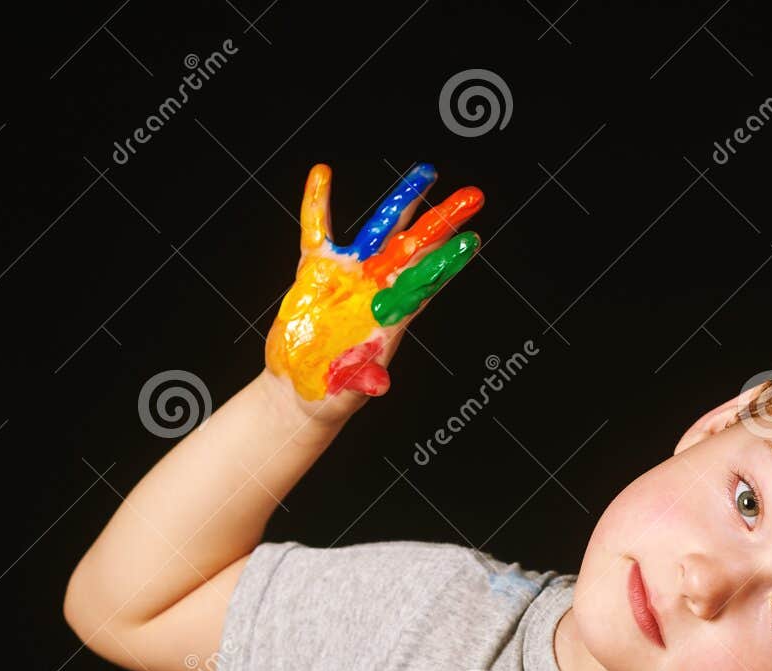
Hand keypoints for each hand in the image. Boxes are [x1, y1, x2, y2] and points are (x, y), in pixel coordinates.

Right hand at [264, 162, 482, 412]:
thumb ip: (363, 383)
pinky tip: (322, 173)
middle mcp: (376, 292)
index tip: (473, 240)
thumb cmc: (328, 397)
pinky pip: (316, 231)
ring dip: (402, 203)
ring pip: (380, 231)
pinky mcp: (316, 275)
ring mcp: (349, 279)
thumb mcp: (347, 394)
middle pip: (415, 248)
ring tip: (426, 173)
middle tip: (472, 195)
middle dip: (442, 221)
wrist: (298, 391)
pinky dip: (317, 203)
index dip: (446, 262)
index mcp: (390, 318)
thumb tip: (379, 383)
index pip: (425, 284)